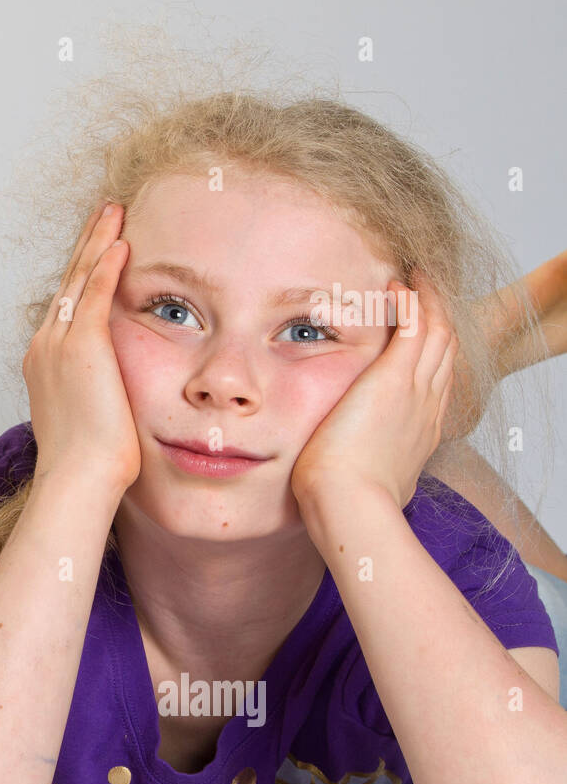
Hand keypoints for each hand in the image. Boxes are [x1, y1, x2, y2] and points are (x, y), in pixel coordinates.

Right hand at [23, 201, 140, 495]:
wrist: (79, 475)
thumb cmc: (87, 461)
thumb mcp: (85, 416)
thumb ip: (94, 390)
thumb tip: (110, 390)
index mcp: (44, 361)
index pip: (66, 304)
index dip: (82, 272)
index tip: (97, 249)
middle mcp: (45, 345)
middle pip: (69, 282)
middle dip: (87, 245)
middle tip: (104, 213)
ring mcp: (59, 344)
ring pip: (79, 279)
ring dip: (97, 242)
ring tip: (114, 212)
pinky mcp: (82, 347)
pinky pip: (94, 294)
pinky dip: (106, 266)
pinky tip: (120, 242)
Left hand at [291, 275, 457, 511]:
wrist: (349, 504)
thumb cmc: (345, 503)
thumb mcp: (364, 484)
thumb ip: (359, 469)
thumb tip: (338, 475)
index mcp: (420, 431)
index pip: (435, 381)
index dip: (430, 355)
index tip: (416, 338)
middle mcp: (426, 406)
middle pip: (445, 351)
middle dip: (436, 319)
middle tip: (422, 293)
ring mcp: (415, 390)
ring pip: (438, 333)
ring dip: (429, 301)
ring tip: (414, 279)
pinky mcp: (394, 378)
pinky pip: (416, 324)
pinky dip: (413, 300)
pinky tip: (398, 282)